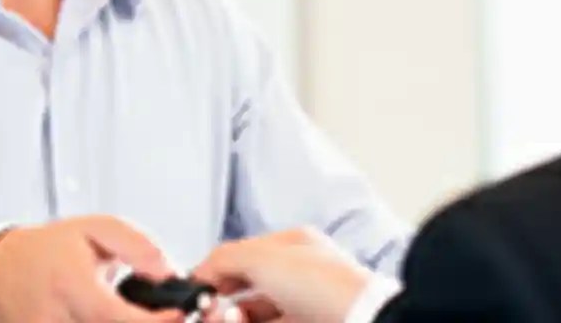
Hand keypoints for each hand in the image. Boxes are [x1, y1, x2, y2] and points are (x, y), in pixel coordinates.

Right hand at [0, 215, 183, 322]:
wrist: (0, 268)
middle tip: (160, 315)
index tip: (177, 314)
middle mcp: (56, 318)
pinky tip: (104, 318)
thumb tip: (169, 271)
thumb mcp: (95, 230)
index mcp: (70, 285)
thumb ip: (137, 246)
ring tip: (127, 312)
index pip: (118, 317)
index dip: (154, 322)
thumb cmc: (49, 249)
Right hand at [191, 227, 370, 322]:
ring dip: (233, 316)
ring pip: (255, 312)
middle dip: (223, 299)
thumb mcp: (263, 258)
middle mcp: (298, 275)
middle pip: (246, 287)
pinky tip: (237, 322)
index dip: (216, 270)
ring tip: (226, 319)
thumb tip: (200, 272)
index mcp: (293, 246)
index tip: (195, 289)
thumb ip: (225, 258)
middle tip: (209, 310)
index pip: (242, 253)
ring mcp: (304, 307)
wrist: (364, 321)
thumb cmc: (321, 284)